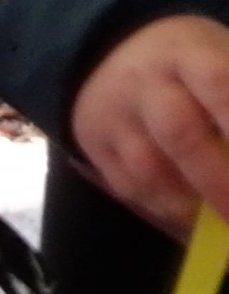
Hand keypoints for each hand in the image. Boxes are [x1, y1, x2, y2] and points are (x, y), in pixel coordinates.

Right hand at [72, 15, 228, 240]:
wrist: (105, 58)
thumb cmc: (185, 63)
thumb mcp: (218, 54)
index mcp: (186, 54)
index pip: (218, 83)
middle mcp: (145, 87)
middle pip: (179, 134)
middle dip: (218, 179)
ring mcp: (115, 121)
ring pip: (147, 170)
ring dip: (188, 202)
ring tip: (217, 220)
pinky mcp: (96, 151)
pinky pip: (127, 187)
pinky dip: (161, 206)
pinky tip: (189, 215)